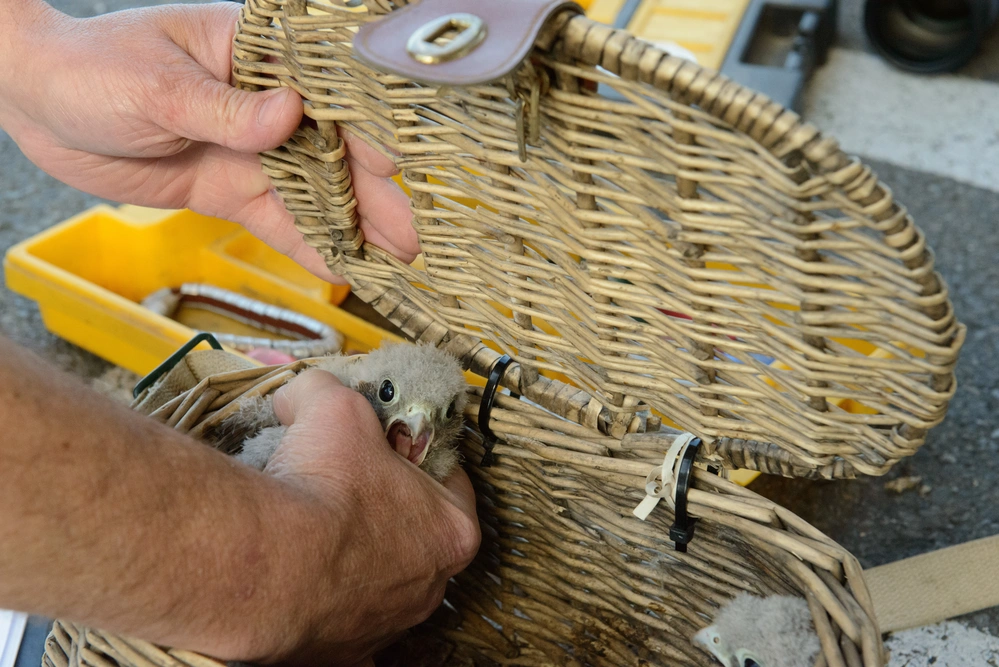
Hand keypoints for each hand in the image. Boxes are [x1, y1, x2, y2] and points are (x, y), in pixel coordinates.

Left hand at [0, 2, 418, 280]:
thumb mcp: (157, 86)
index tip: (397, 168)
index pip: (327, 93)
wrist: (35, 104)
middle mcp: (264, 102)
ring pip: (313, 193)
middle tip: (411, 238)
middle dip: (373, 195)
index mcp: (256, 55)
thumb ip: (226, 108)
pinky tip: (344, 268)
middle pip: (332, 151)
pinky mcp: (230, 187)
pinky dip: (310, 245)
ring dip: (353, 228)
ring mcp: (250, 148)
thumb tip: (290, 116)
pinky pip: (278, 221)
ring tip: (395, 261)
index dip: (366, 131)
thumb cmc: (91, 68)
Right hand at [253, 369, 479, 664]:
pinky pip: (342, 630)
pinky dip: (327, 613)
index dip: (419, 455)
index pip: (451, 481)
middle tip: (345, 486)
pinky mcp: (341, 654)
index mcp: (451, 528)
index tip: (392, 445)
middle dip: (385, 508)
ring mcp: (387, 625)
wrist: (264, 565)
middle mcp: (429, 586)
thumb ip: (327, 390)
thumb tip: (303, 391)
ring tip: (311, 531)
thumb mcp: (332, 406)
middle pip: (415, 534)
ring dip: (355, 558)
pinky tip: (304, 591)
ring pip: (380, 583)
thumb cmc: (319, 489)